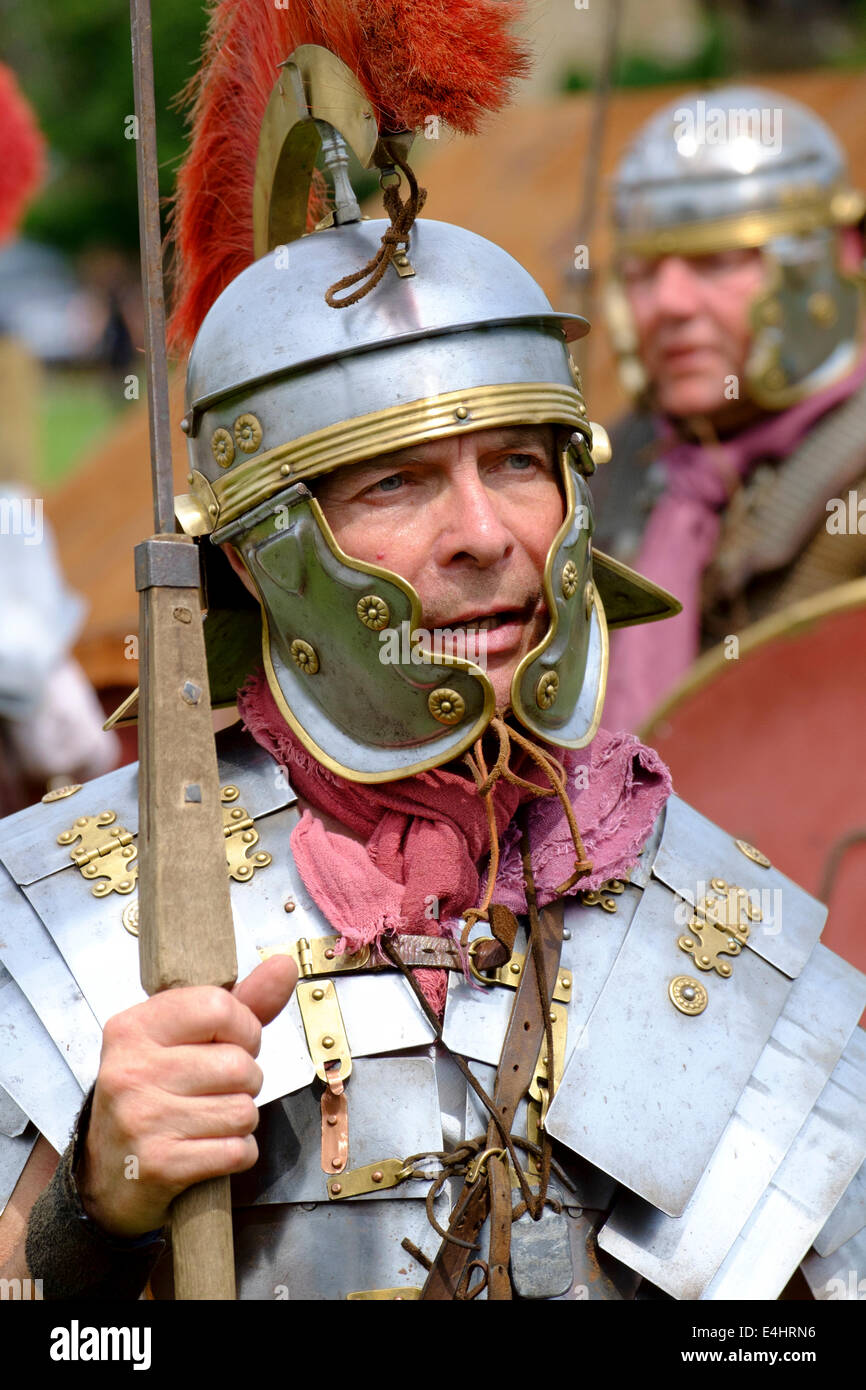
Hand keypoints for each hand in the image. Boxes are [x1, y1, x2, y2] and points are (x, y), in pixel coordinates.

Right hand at [77, 955, 297, 1236]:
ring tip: (212, 1118)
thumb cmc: (153, 1094)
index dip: (245, 1028)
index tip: (234, 1042)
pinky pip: (237, 1151)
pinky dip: (237, 1152)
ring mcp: (143, 1119)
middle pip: (239, 1064)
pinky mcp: (161, 1164)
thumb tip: (284, 965)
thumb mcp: (182, 1039)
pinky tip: (209, 1147)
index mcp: (134, 1027)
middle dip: (246, 1081)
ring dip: (242, 1119)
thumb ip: (238, 1003)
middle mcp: (132, 1070)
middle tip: (218, 1089)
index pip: (218, 1006)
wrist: (110, 1172)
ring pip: (244, 1110)